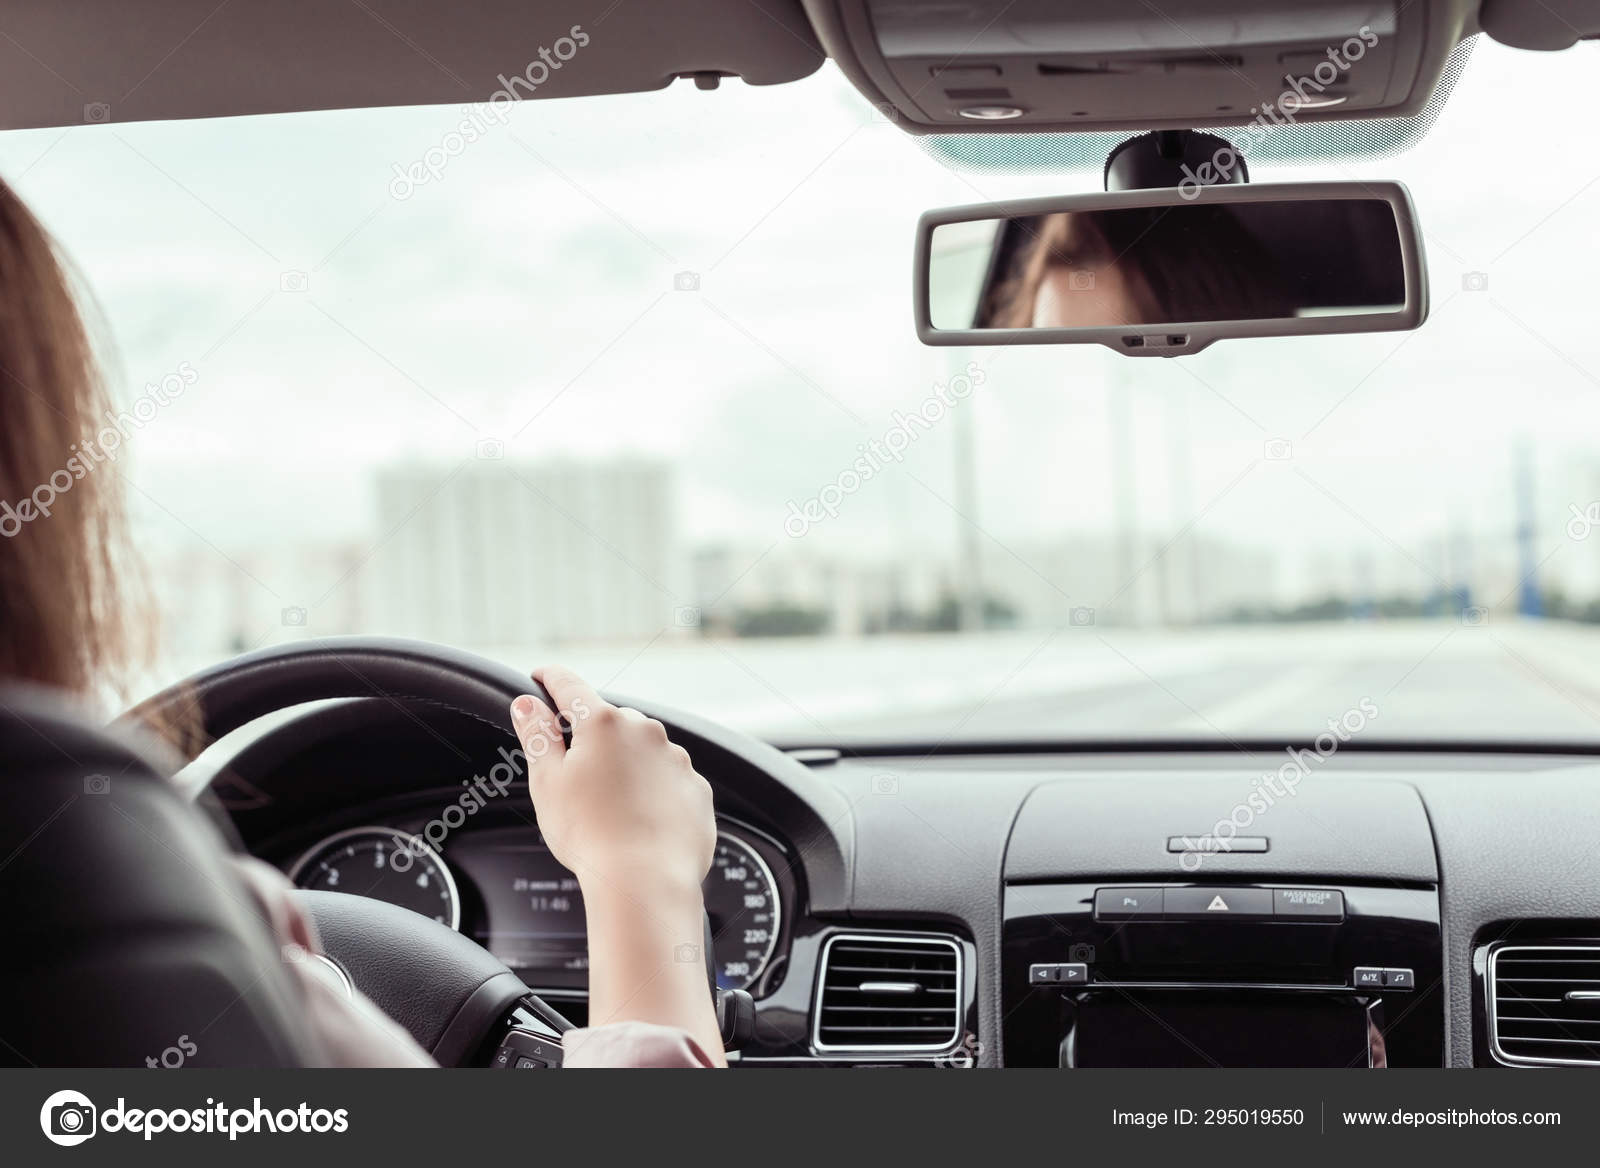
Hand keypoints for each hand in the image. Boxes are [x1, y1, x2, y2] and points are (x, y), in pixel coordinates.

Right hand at [509, 666, 714, 896]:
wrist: (646, 881)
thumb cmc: (591, 835)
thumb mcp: (547, 781)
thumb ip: (537, 735)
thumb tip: (527, 704)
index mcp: (603, 723)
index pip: (569, 687)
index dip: (550, 679)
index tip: (541, 677)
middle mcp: (645, 732)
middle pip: (609, 723)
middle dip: (591, 740)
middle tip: (573, 776)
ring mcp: (675, 759)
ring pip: (641, 752)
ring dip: (625, 767)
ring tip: (608, 809)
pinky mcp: (695, 788)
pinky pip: (667, 780)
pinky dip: (652, 791)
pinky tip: (638, 819)